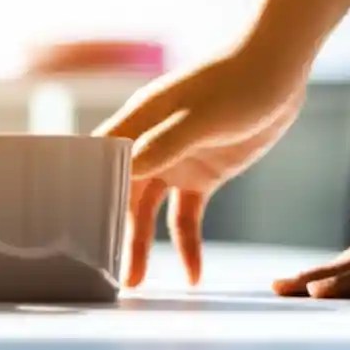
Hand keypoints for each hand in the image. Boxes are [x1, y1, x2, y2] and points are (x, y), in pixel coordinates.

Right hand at [96, 45, 306, 285]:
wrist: (279, 68)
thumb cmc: (236, 80)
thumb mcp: (202, 115)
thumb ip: (166, 143)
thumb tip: (127, 171)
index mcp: (137, 122)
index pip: (99, 160)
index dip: (84, 190)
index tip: (70, 225)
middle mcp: (149, 142)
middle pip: (121, 192)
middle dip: (112, 228)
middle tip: (102, 267)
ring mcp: (175, 159)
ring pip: (149, 209)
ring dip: (141, 242)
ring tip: (134, 282)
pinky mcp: (203, 173)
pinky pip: (186, 214)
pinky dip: (187, 243)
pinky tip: (192, 273)